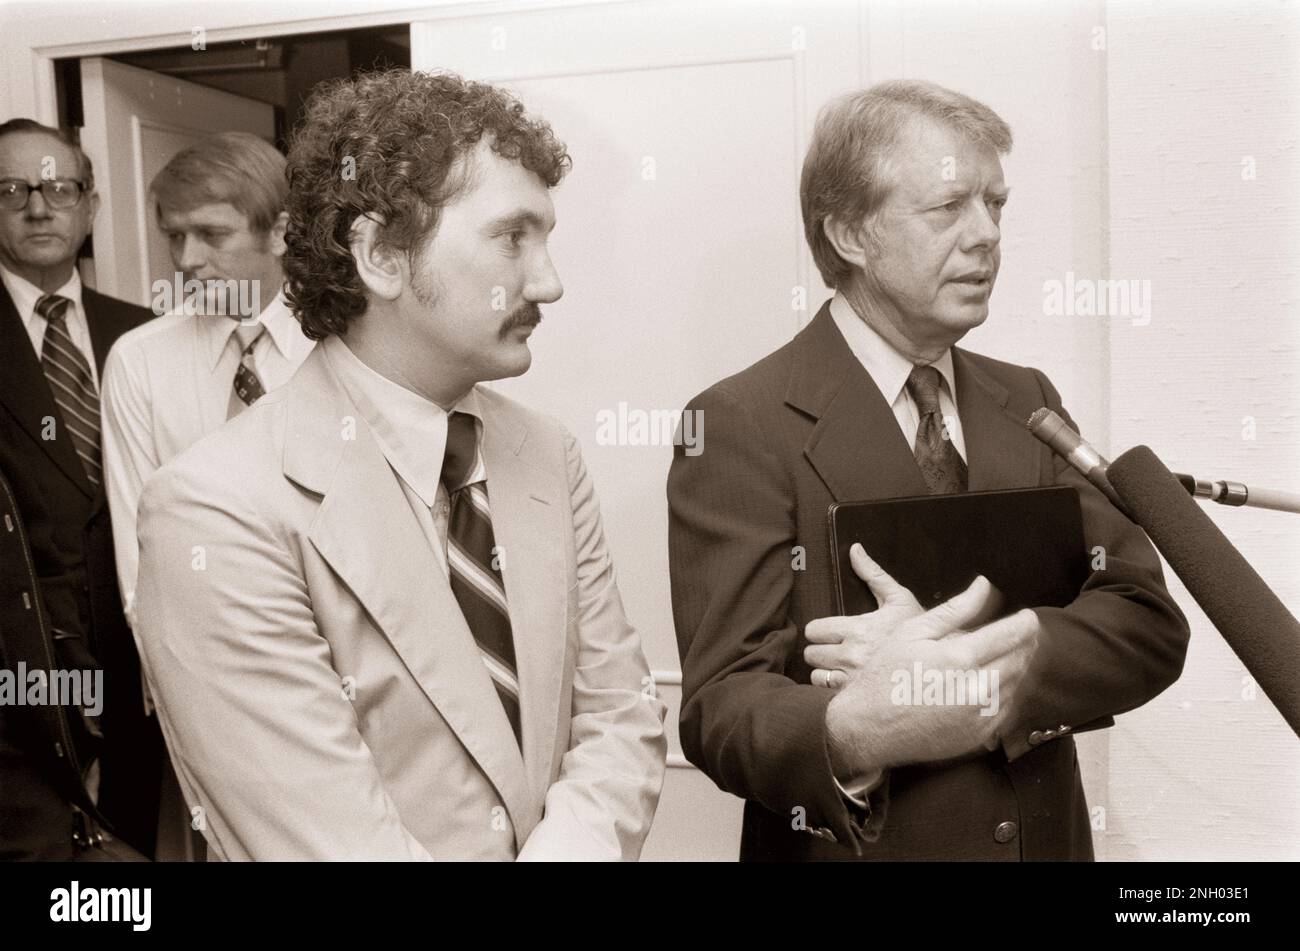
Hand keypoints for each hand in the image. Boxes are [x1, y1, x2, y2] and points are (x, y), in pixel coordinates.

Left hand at [804, 544, 1004, 688]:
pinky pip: (827, 693)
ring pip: (816, 674)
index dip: (818, 631)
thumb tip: (854, 549)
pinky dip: (830, 688)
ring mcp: (855, 678)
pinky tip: (845, 683)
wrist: (947, 665)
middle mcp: (853, 654)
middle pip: (811, 653)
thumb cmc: (922, 631)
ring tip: (838, 667)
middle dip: (820, 650)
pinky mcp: (860, 698)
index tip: (828, 633)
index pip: (814, 630)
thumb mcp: (899, 599)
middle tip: (833, 650)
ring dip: (823, 670)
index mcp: (859, 628)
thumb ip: (873, 574)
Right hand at [820, 550, 1038, 775]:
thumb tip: (984, 585)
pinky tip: (995, 683)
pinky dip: (1007, 693)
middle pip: (1019, 661)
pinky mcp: (978, 736)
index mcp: (960, 657)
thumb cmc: (886, 675)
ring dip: (1019, 667)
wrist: (869, 727)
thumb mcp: (913, 632)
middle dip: (1026, 644)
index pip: (1010, 635)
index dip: (1025, 623)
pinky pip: (1006, 710)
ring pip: (1016, 686)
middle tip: (1025, 633)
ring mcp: (979, 716)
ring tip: (1011, 654)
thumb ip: (954, 609)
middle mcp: (976, 689)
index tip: (1029, 616)